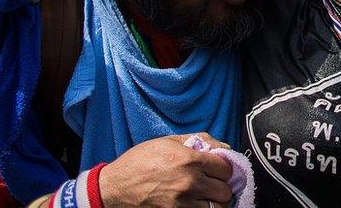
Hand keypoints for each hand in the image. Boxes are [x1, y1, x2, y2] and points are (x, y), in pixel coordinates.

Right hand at [99, 133, 234, 206]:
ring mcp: (183, 203)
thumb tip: (223, 147)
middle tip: (212, 183)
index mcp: (189, 160)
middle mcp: (189, 182)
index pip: (226, 167)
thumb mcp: (167, 141)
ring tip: (206, 195)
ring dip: (214, 201)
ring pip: (217, 206)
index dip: (223, 167)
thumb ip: (199, 140)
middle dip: (221, 185)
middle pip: (225, 190)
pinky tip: (196, 203)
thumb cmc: (139, 162)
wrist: (114, 188)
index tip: (218, 169)